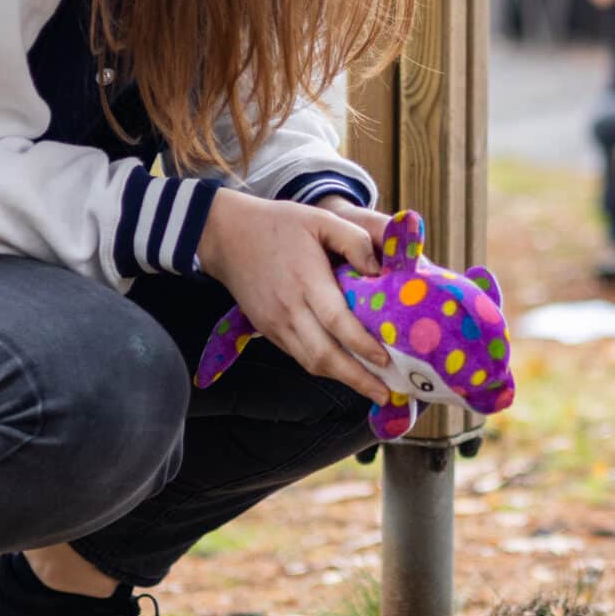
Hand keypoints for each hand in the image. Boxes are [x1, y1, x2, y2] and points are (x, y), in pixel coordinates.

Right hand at [196, 192, 393, 403]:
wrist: (227, 235)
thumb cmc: (280, 225)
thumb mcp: (322, 220)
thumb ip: (355, 240)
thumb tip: (380, 272)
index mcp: (306, 280)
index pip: (337, 322)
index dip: (362, 345)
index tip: (386, 360)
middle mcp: (289, 309)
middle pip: (324, 355)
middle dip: (357, 379)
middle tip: (387, 395)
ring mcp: (275, 324)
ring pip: (311, 363)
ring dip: (343, 380)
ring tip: (373, 391)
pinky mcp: (268, 330)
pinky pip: (299, 356)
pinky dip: (324, 368)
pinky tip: (346, 372)